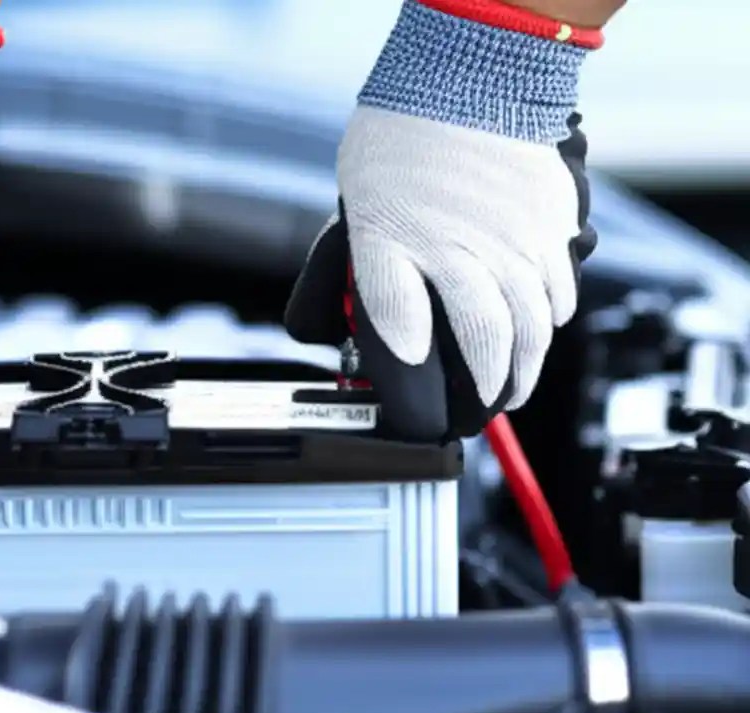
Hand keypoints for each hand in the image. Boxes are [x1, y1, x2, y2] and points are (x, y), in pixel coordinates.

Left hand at [285, 0, 596, 441]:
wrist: (461, 79)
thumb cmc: (399, 151)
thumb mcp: (366, 230)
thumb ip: (386, 295)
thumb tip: (410, 350)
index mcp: (449, 266)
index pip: (472, 350)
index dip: (470, 389)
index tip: (457, 415)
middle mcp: (497, 260)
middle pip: (512, 344)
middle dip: (504, 387)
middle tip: (493, 407)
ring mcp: (531, 240)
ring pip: (543, 319)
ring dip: (532, 356)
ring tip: (516, 377)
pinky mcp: (552, 217)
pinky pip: (563, 280)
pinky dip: (554, 310)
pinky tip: (544, 319)